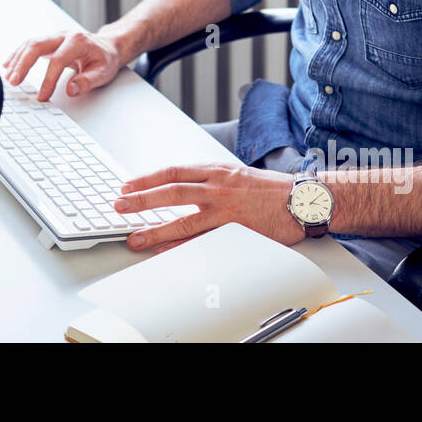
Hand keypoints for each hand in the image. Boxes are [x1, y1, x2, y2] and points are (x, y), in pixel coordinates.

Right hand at [2, 30, 125, 101]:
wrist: (108, 46)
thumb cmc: (105, 59)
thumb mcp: (104, 72)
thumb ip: (88, 81)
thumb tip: (71, 90)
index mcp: (78, 42)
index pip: (58, 60)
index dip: (48, 79)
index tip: (43, 96)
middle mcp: (64, 35)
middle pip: (37, 45)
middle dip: (23, 64)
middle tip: (14, 81)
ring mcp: (55, 37)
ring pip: (30, 43)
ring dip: (17, 60)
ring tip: (9, 77)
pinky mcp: (49, 42)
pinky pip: (29, 45)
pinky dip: (17, 54)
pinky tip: (8, 64)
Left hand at [113, 163, 303, 251]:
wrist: (302, 200)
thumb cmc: (269, 189)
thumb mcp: (234, 174)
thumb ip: (208, 179)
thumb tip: (178, 186)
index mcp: (216, 170)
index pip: (172, 172)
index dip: (146, 179)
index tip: (126, 186)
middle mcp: (218, 187)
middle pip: (171, 191)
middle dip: (141, 199)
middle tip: (119, 206)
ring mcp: (226, 210)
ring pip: (183, 219)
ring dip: (155, 230)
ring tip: (135, 237)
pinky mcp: (235, 230)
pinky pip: (203, 241)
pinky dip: (181, 247)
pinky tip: (165, 252)